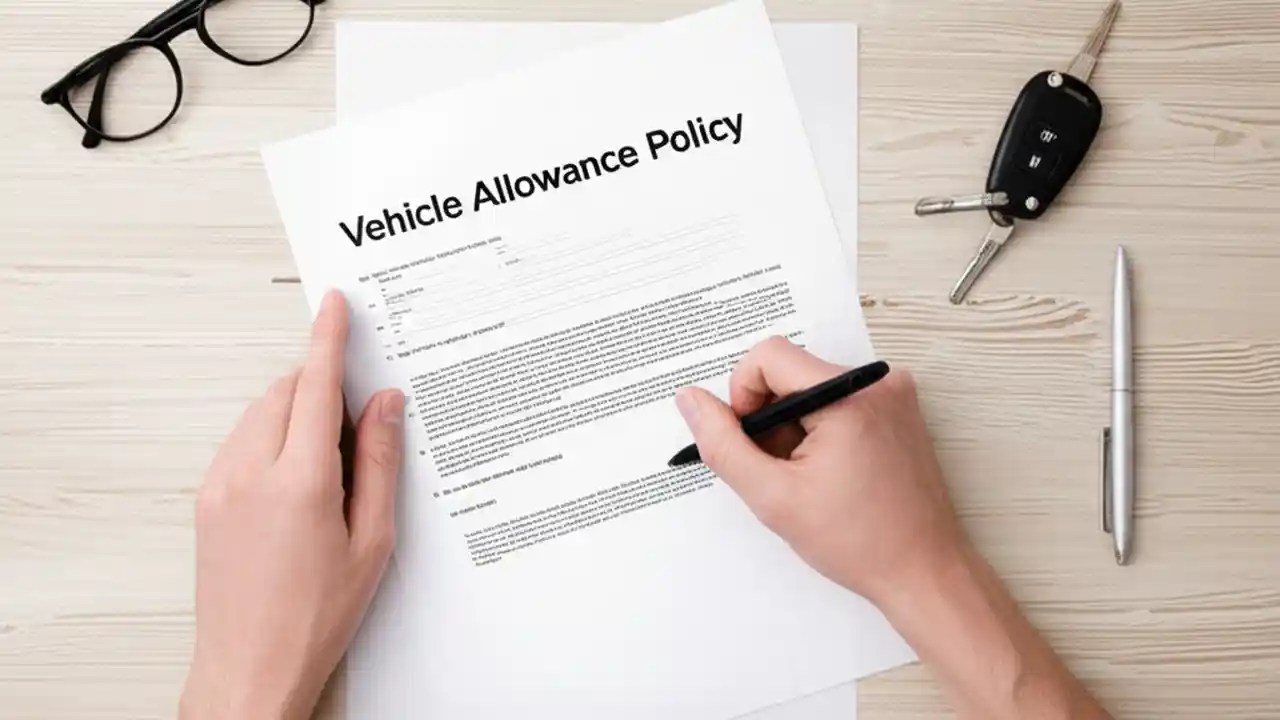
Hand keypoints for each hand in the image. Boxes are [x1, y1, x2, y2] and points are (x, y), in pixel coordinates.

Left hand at [180, 291, 404, 719]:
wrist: (249, 668)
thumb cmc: (315, 618)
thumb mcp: (372, 542)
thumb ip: (381, 464)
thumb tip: (386, 406)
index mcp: (301, 482)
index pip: (317, 387)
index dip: (329, 340)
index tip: (334, 306)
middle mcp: (251, 474)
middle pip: (285, 392)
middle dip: (319, 382)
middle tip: (359, 409)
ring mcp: (220, 486)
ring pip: (259, 414)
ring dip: (294, 409)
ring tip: (332, 456)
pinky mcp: (205, 501)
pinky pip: (240, 442)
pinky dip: (270, 436)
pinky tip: (298, 476)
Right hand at [673, 336, 963, 603]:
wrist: (924, 572)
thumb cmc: (861, 542)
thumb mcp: (773, 497)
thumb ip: (723, 444)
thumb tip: (692, 401)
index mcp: (849, 395)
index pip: (769, 355)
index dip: (743, 395)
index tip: (750, 441)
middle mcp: (878, 382)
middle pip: (791, 371)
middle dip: (771, 417)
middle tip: (779, 469)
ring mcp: (894, 394)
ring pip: (813, 388)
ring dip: (795, 427)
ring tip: (807, 476)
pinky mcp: (899, 410)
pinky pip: (840, 401)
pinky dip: (821, 430)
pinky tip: (829, 472)